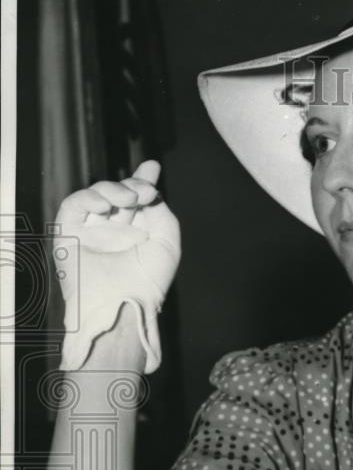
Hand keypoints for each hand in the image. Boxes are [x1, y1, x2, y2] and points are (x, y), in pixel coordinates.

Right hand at [54, 160, 180, 372]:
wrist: (121, 302)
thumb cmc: (147, 281)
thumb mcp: (167, 243)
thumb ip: (161, 213)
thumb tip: (149, 191)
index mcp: (136, 236)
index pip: (136, 202)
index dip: (142, 181)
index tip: (152, 166)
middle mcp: (113, 233)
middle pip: (118, 194)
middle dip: (133, 184)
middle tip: (146, 191)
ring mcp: (90, 233)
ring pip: (96, 196)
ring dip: (114, 190)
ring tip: (131, 200)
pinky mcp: (69, 235)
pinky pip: (73, 206)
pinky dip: (88, 198)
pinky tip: (104, 205)